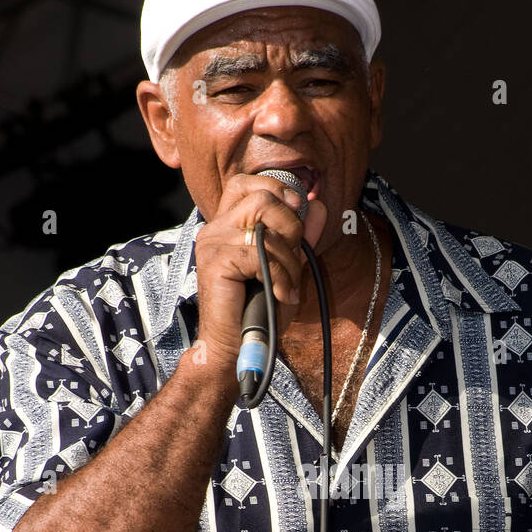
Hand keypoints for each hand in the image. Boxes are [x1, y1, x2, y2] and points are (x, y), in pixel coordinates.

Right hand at [191, 172, 327, 377]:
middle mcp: (215, 228)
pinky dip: (281, 277)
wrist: (235, 348)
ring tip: (285, 284)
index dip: (276, 190)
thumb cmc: (259, 311)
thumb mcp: (288, 269)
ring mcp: (212, 243)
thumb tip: (318, 206)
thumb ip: (301, 238)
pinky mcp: (215, 261)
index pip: (247, 183)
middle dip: (290, 225)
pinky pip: (261, 255)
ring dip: (287, 258)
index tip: (296, 213)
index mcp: (228, 225)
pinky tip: (280, 295)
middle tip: (292, 257)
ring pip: (265, 226)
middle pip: (261, 197)